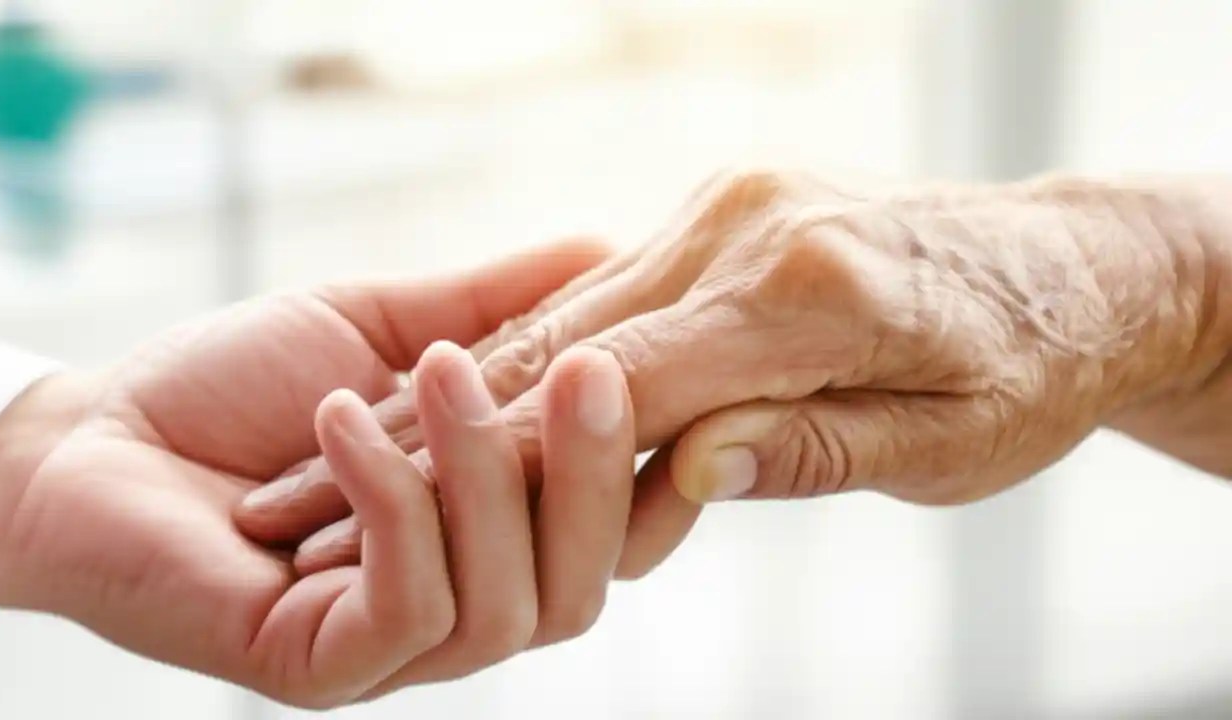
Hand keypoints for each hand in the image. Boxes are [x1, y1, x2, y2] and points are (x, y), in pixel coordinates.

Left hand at [0, 241, 636, 707]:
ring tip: (447, 370)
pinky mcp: (323, 668)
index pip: (614, 540)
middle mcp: (459, 607)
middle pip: (583, 590)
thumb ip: (498, 303)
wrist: (98, 437)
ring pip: (508, 609)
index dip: (662, 475)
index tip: (678, 379)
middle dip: (595, 479)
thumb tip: (607, 244)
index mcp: (489, 541)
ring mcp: (394, 650)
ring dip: (487, 477)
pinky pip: (406, 605)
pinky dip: (392, 501)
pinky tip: (344, 418)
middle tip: (593, 369)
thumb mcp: (389, 327)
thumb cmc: (242, 386)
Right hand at [250, 172, 1231, 574]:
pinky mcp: (724, 213)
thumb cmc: (1030, 367)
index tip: (422, 507)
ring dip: (480, 381)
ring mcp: (731, 210)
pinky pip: (609, 287)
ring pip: (575, 306)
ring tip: (369, 439)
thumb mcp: (945, 441)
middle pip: (577, 339)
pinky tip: (470, 391)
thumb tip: (687, 471)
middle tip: (347, 477)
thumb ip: (806, 449)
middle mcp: (751, 231)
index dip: (523, 453)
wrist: (1074, 266)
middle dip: (466, 420)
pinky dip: (538, 346)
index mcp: (809, 292)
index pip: (632, 386)